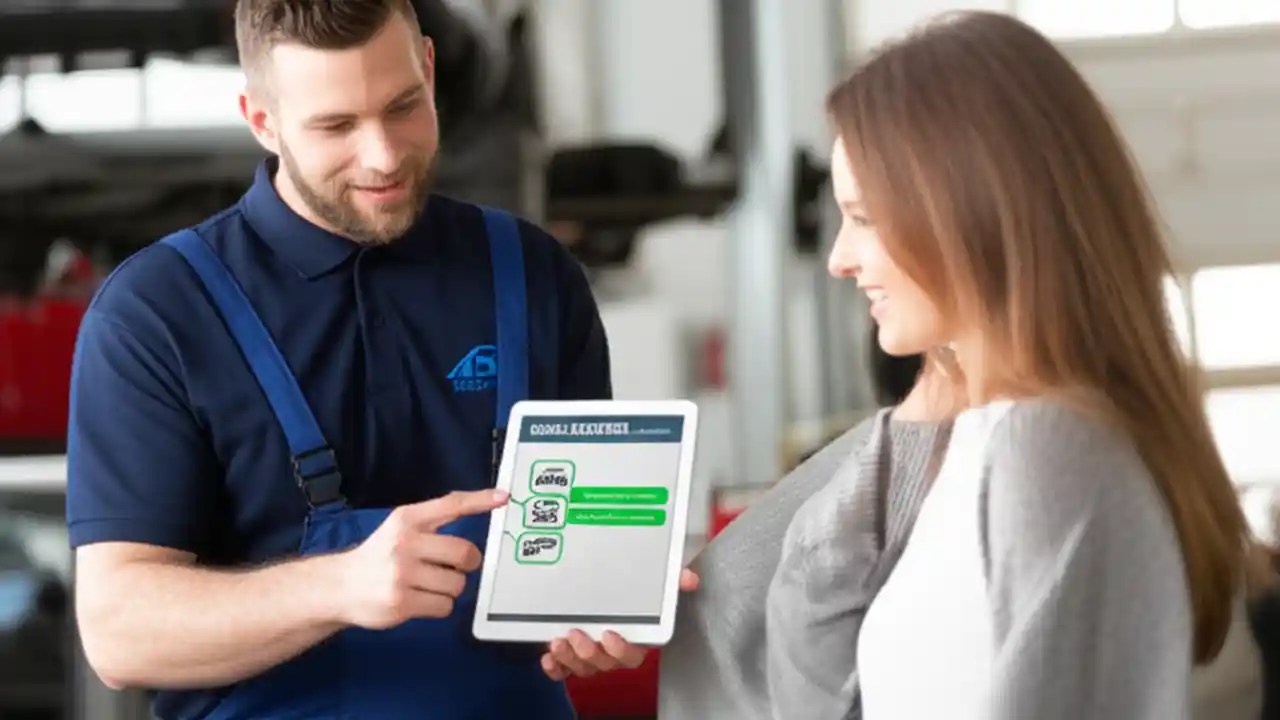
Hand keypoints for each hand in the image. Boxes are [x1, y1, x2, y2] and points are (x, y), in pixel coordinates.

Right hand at [337, 489, 508, 630]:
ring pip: (457, 584)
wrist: (339, 587)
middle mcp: (405, 543)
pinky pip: (445, 606)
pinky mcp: (402, 602)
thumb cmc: (379, 555)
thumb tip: (482, 502)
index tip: (503, 497)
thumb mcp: (401, 527)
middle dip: (467, 564)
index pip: (451, 505)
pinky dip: (439, 606)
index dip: (480, 500)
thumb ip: (435, 518)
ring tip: (427, 585)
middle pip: (464, 554)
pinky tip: (420, 600)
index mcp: (407, 519)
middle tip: (455, 567)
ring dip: (450, 588)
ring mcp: (402, 574)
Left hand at [540, 569, 699, 679]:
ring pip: (582, 667)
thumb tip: (688, 578)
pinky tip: (548, 658)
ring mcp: (593, 654)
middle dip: (588, 653)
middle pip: (604, 663)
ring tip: (558, 642)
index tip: (610, 634)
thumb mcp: (658, 584)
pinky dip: (555, 667)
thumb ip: (674, 581)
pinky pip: (564, 669)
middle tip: (576, 634)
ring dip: (569, 658)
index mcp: (636, 640)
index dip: (620, 649)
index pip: (632, 654)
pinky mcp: (573, 654)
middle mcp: (614, 652)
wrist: (614, 592)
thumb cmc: (640, 594)